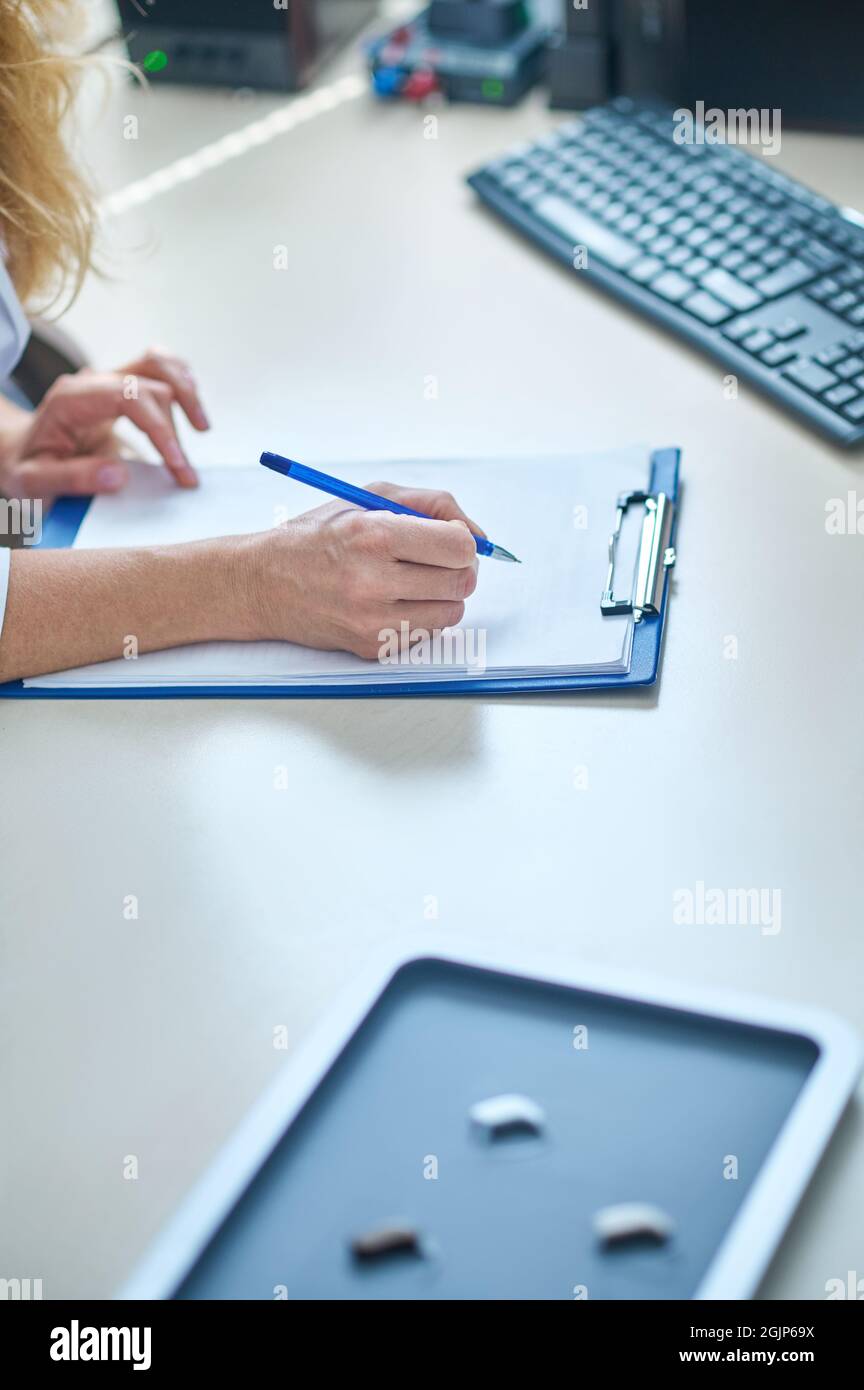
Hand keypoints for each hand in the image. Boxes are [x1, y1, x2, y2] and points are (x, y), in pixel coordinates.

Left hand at [0, 349, 209, 505]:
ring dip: (186, 392)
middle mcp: (90, 382)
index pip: (129, 396)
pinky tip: (191, 409)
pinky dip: (179, 383)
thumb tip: (119, 476)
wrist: (20, 452)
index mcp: (70, 399)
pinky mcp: (119, 387)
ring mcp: (106, 381)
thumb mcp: (34, 481)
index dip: (159, 428)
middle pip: (149, 384)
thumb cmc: (26, 467)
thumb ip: (73, 478)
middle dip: (174, 428)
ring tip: (202, 427)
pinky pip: (156, 368)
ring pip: (157, 363)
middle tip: (184, 473)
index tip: (176, 464)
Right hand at [241, 482, 485, 658]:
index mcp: (373, 535)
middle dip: (457, 568)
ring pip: (451, 612)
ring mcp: (371, 620)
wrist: (264, 584)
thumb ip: (431, 506)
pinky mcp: (371, 647)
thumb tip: (479, 535)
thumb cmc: (318, 536)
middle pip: (461, 581)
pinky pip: (426, 633)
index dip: (464, 542)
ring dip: (442, 595)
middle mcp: (372, 581)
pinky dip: (420, 617)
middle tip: (435, 561)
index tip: (449, 539)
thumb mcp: (368, 499)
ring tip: (411, 581)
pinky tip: (391, 602)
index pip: (457, 546)